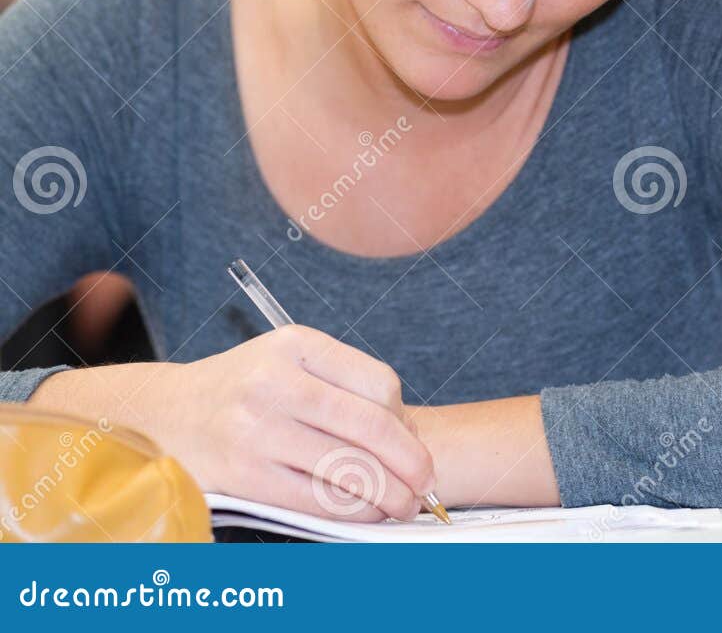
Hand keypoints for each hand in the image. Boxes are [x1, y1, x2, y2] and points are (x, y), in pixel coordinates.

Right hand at [30, 325, 434, 521]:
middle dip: (410, 463)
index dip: (405, 419)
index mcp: (295, 345)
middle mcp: (275, 382)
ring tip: (403, 504)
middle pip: (370, 428)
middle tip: (426, 483)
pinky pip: (315, 498)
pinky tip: (367, 513)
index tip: (412, 440)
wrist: (159, 415)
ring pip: (347, 468)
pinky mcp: (244, 474)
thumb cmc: (240, 389)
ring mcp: (256, 429)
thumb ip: (341, 384)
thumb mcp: (287, 361)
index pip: (378, 383)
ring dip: (388, 494)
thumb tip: (407, 430)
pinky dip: (351, 510)